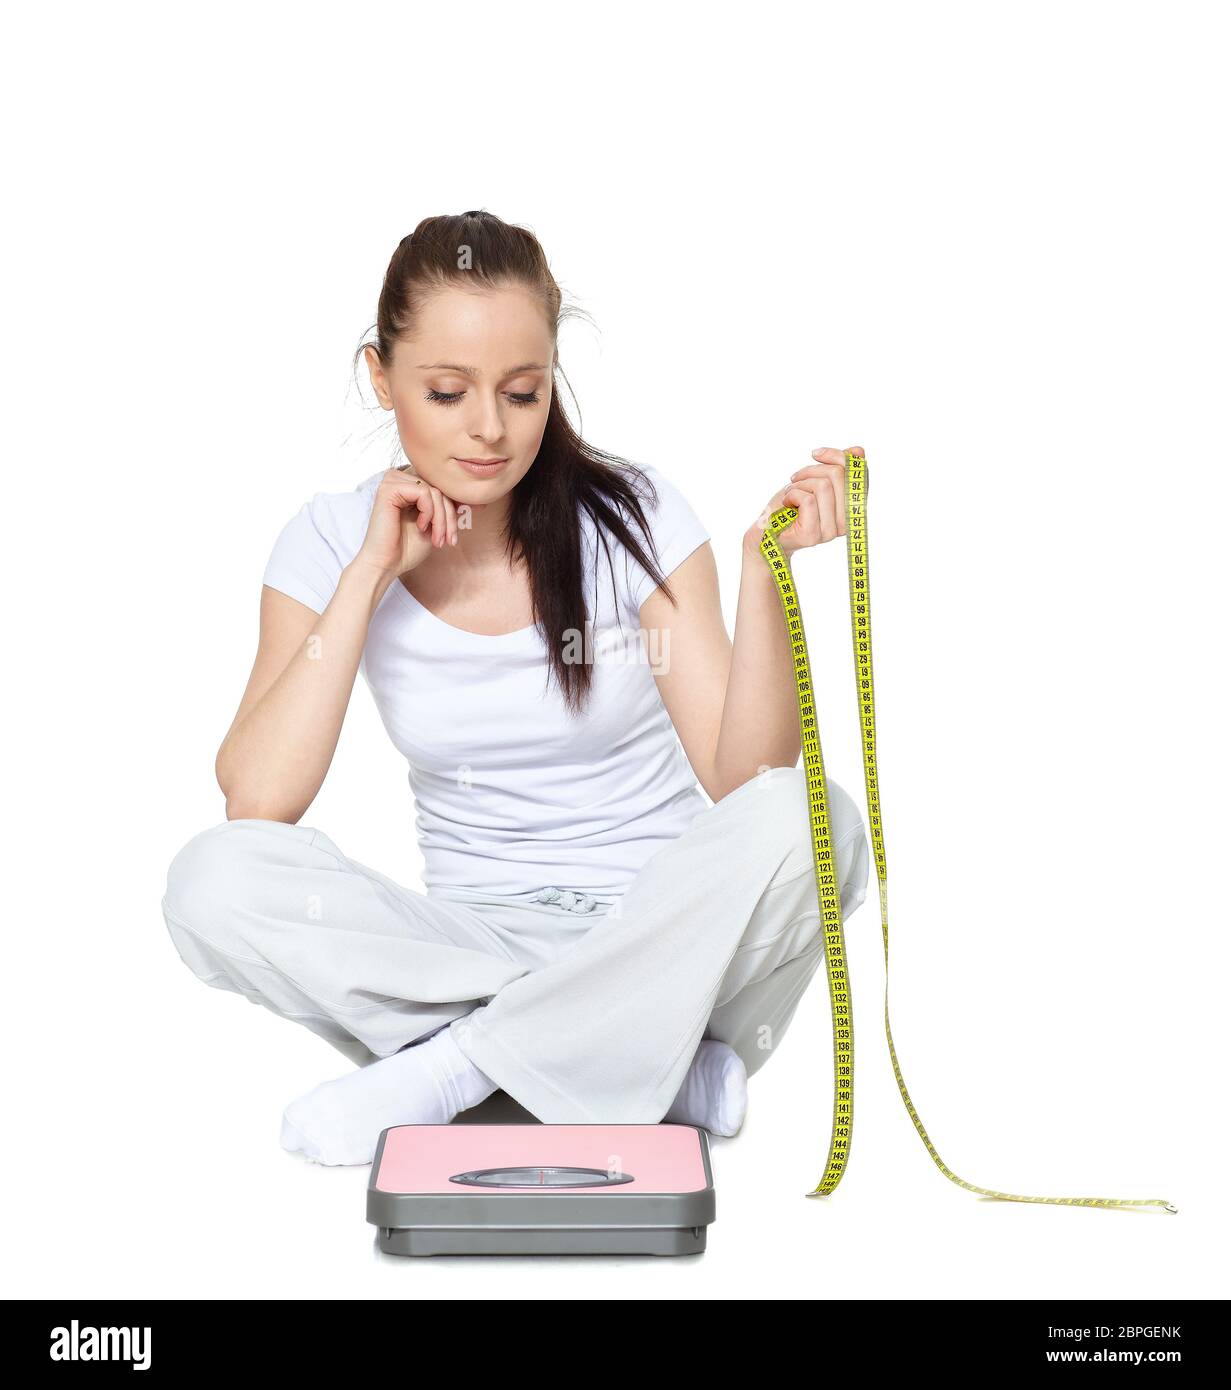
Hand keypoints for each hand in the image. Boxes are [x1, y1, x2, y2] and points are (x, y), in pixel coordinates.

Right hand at [354, 466, 462, 579]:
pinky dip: (428, 512)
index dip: (455, 508)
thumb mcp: (435, 525)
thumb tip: (473, 498)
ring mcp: (393, 481)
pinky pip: (423, 492)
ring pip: (434, 490)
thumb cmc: (407, 549)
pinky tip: (420, 526)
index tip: (459, 531)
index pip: (441, 487)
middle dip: (449, 517)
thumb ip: (447, 508)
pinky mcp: (389, 488)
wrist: (386, 564)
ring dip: (441, 518)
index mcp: (409, 485)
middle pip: (440, 488)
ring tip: (436, 538)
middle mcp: (400, 479)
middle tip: (448, 540)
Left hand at [744, 446, 861, 557]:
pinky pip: (808, 500)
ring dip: (799, 484)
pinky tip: (787, 502)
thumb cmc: (791, 505)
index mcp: (852, 508)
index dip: (837, 456)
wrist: (766, 530)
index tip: (815, 454)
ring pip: (823, 486)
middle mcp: (847, 522)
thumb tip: (858, 451)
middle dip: (811, 470)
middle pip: (838, 475)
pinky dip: (792, 494)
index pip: (858, 473)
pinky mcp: (812, 535)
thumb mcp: (814, 480)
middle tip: (795, 479)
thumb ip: (838, 467)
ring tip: (790, 493)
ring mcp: (830, 531)